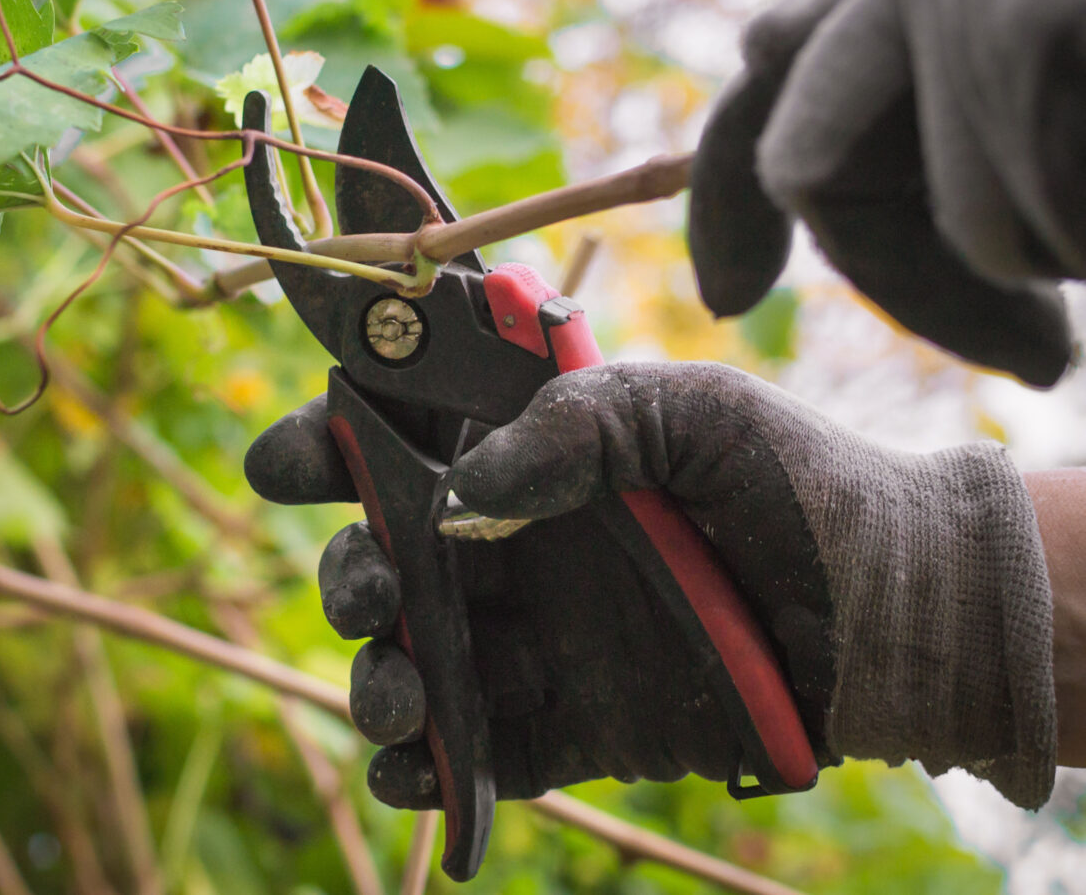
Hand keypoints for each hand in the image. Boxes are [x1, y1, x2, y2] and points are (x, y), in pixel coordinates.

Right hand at [247, 362, 1056, 808]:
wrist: (890, 610)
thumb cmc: (793, 482)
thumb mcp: (692, 410)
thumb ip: (575, 425)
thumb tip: (459, 488)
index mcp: (521, 454)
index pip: (392, 443)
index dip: (322, 447)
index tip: (291, 464)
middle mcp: (505, 545)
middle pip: (374, 558)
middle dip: (346, 574)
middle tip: (376, 587)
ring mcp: (526, 639)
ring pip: (402, 662)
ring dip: (372, 680)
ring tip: (402, 694)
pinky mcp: (558, 729)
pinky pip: (464, 755)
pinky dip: (422, 771)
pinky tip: (423, 767)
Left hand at [690, 0, 1085, 386]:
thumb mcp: (1063, 68)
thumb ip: (949, 92)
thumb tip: (767, 85)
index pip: (778, 73)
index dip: (723, 191)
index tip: (727, 301)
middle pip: (813, 168)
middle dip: (917, 279)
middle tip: (1045, 346)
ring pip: (971, 228)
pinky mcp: (1028, 7)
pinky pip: (1034, 228)